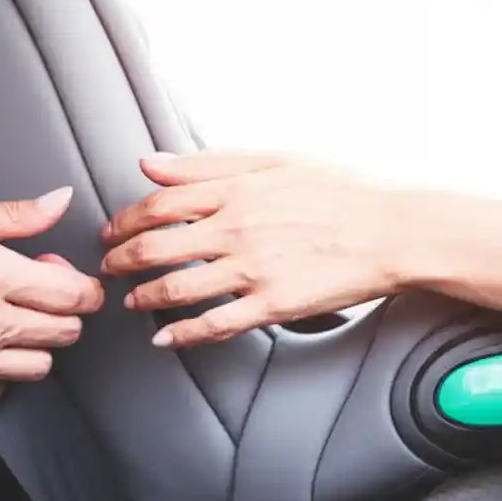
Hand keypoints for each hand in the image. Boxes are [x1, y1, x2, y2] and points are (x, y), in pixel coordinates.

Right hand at [0, 187, 102, 397]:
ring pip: (38, 368)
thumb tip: (59, 201)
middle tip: (37, 292)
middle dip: (63, 312)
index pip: (75, 296)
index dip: (82, 286)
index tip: (66, 277)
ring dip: (37, 345)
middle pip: (65, 334)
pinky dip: (0, 370)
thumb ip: (16, 215)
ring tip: (12, 319)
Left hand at [101, 152, 413, 347]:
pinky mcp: (273, 305)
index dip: (126, 220)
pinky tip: (164, 340)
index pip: (160, 204)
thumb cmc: (341, 191)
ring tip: (130, 302)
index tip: (112, 231)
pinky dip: (182, 335)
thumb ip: (209, 162)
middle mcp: (238, 229)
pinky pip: (215, 325)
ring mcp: (254, 270)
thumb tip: (150, 163)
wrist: (394, 230)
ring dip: (144, 297)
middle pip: (157, 246)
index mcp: (237, 190)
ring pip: (177, 289)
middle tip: (108, 268)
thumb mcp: (275, 160)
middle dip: (122, 259)